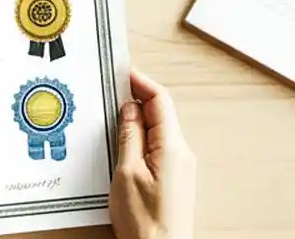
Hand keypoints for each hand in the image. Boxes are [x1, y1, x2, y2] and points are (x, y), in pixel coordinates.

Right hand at [110, 70, 196, 238]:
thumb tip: (129, 109)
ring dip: (138, 119)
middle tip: (112, 90)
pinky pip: (159, 147)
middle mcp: (182, 154)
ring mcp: (180, 167)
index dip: (141, 82)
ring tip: (113, 116)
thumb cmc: (145, 224)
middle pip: (161, 113)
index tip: (124, 71)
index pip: (160, 101)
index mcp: (172, 147)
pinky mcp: (174, 179)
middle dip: (137, 98)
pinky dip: (142, 137)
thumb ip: (129, 136)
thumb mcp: (126, 173)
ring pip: (159, 130)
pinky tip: (125, 143)